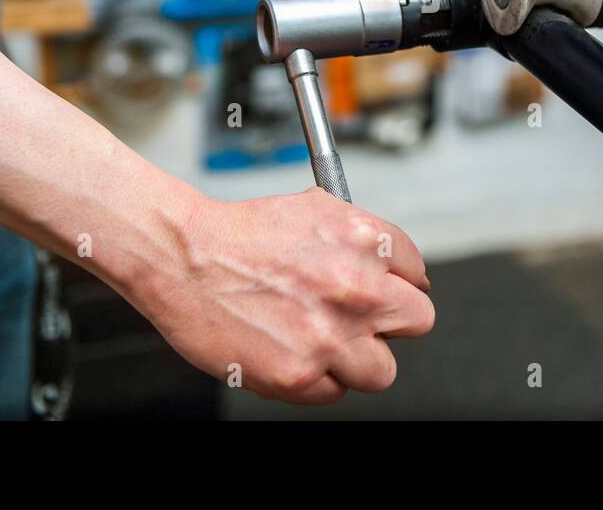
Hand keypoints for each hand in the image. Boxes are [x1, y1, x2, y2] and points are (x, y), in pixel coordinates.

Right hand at [138, 188, 434, 404]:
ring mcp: (330, 337)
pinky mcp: (299, 376)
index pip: (417, 274)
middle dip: (390, 322)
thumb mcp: (316, 209)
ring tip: (323, 341)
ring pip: (382, 370)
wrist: (185, 257)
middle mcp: (357, 289)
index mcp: (366, 242)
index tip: (384, 291)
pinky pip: (333, 393)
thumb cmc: (240, 235)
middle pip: (416, 321)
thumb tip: (396, 268)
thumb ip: (362, 241)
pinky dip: (315, 379)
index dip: (396, 283)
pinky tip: (290, 350)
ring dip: (356, 360)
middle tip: (361, 320)